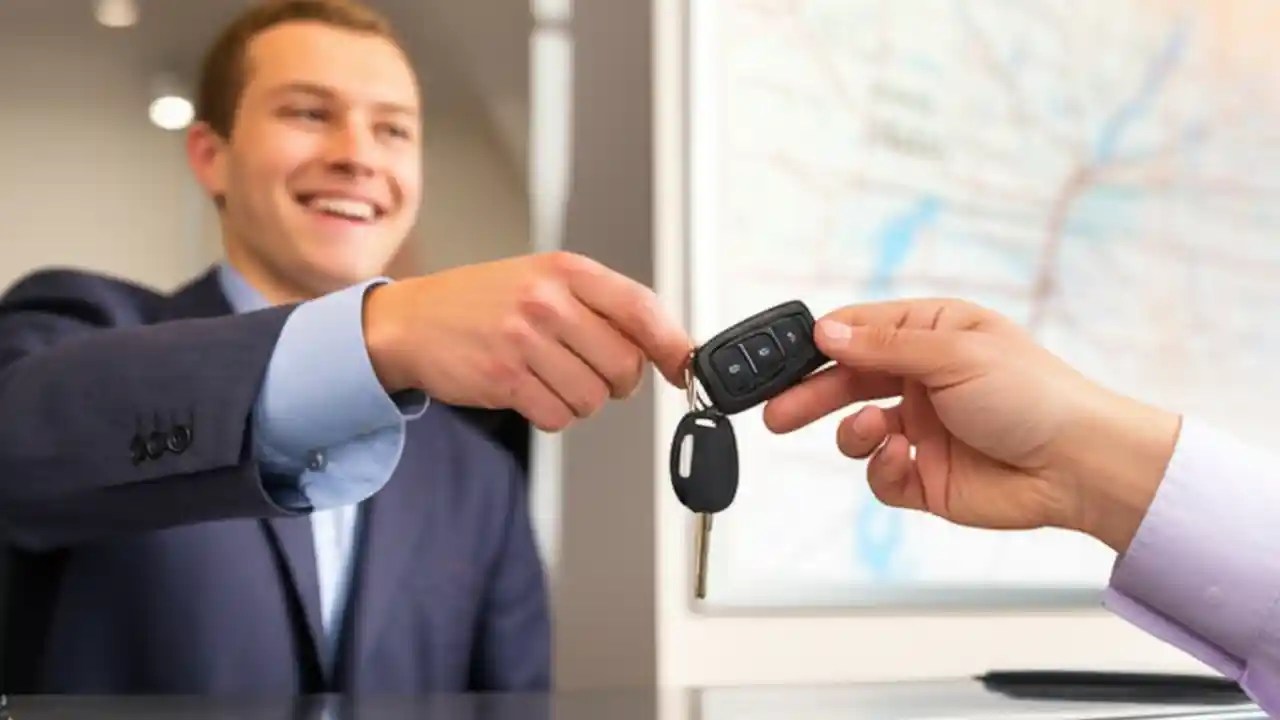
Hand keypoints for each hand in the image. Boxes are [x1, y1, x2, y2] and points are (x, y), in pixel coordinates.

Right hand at [362, 251, 691, 431]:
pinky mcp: (505, 378)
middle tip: (590, 371)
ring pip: (593, 397)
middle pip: (625, 364)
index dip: (673, 344)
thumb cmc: (482, 302)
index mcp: (566, 271)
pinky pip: (558, 416)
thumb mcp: (543, 281)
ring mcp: (525, 340)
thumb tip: (666, 348)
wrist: (410, 321)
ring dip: (579, 399)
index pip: (641, 308)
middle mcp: (547, 301)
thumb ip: (601, 307)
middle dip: (617, 381)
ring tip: (547, 375)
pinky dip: (551, 414)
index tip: (684, 367)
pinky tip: (528, 390)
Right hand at [762, 299, 1180, 552]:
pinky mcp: (927, 477)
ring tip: (869, 432)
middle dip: (810, 395)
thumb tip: (825, 333)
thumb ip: (882, 347)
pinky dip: (882, 468)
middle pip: (847, 381)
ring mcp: (924, 429)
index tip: (788, 356)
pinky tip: (901, 459)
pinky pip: (881, 474)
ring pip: (857, 430)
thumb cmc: (1034, 395)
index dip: (823, 342)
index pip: (861, 330)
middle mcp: (924, 380)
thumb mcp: (952, 354)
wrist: (1078, 466)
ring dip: (853, 432)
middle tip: (775, 411)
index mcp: (933, 335)